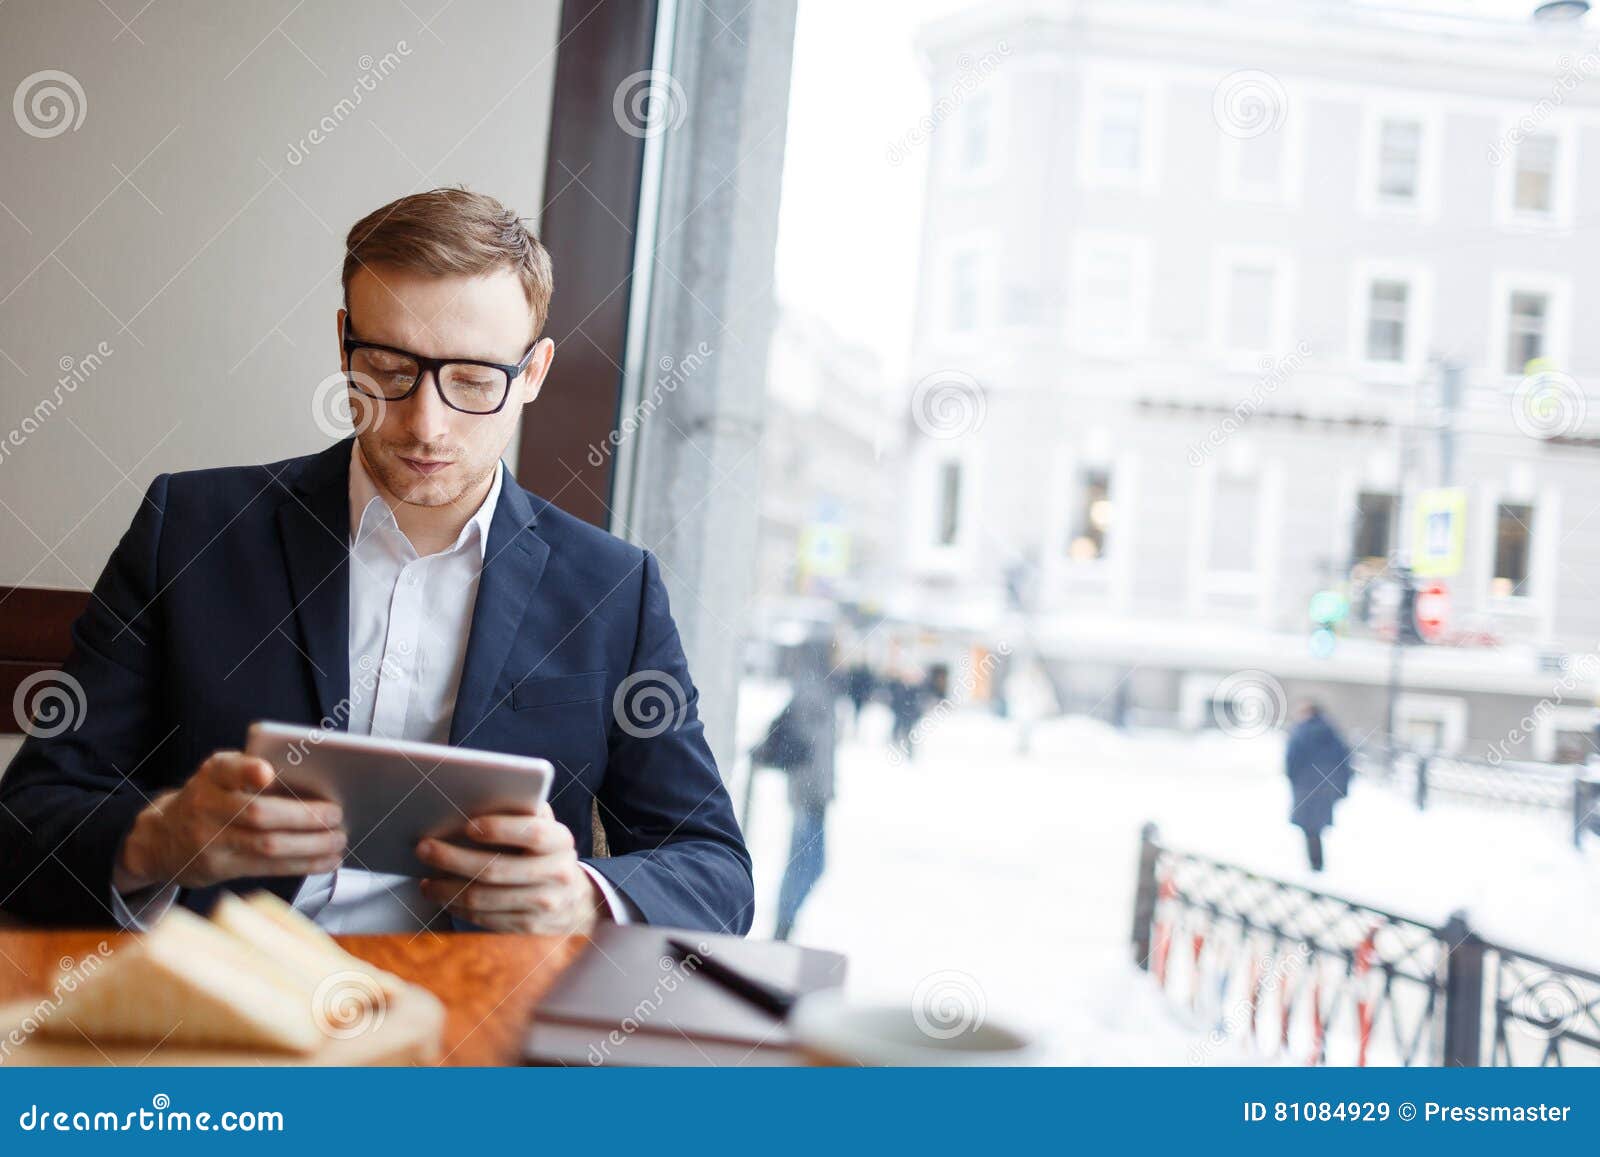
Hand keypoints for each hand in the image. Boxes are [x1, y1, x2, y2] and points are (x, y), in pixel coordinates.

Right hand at [114, 751, 345, 891]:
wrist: (163, 838)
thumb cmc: (212, 798)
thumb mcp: (222, 776)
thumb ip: (255, 773)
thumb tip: (318, 781)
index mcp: (213, 773)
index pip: (227, 768)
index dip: (248, 771)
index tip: (269, 773)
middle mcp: (207, 804)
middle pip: (259, 813)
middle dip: (304, 816)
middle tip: (337, 814)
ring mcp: (210, 839)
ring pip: (268, 845)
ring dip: (311, 845)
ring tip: (339, 839)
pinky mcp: (218, 867)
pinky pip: (268, 867)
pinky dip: (303, 864)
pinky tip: (327, 860)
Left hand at [416, 802, 603, 933]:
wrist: (575, 902)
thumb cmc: (546, 854)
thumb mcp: (545, 829)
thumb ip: (522, 813)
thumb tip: (473, 800)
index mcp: (560, 841)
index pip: (533, 833)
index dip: (500, 829)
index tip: (467, 825)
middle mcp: (556, 874)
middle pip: (496, 869)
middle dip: (453, 858)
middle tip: (424, 848)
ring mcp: (543, 905)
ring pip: (483, 899)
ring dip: (446, 889)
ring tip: (426, 880)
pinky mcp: (527, 929)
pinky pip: (484, 919)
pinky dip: (457, 907)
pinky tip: (443, 896)